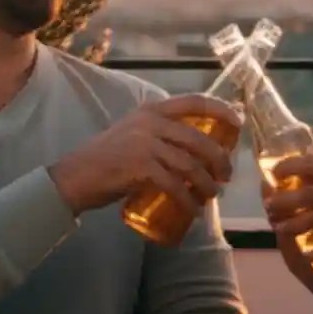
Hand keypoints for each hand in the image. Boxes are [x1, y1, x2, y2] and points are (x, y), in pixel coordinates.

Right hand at [48, 94, 241, 214]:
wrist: (75, 177)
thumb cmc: (106, 159)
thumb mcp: (133, 132)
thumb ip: (158, 132)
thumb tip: (194, 147)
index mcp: (151, 109)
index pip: (194, 101)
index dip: (221, 110)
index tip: (237, 124)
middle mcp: (150, 122)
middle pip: (200, 140)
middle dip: (219, 160)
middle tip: (225, 176)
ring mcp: (145, 144)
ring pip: (191, 165)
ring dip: (207, 184)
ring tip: (211, 196)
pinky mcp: (140, 167)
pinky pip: (175, 185)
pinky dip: (187, 201)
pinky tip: (192, 212)